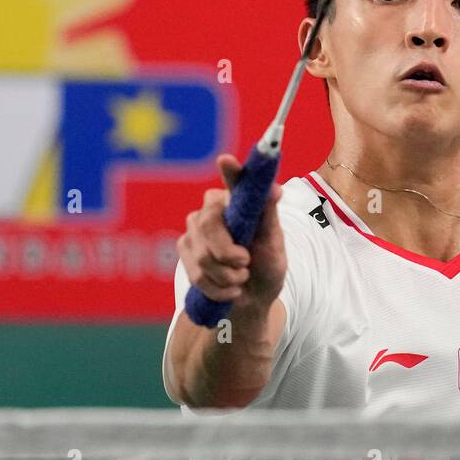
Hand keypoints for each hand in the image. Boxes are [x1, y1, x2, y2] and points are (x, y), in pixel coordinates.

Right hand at [176, 154, 286, 311]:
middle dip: (228, 253)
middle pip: (209, 224)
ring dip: (227, 276)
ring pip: (202, 255)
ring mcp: (195, 227)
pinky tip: (229, 289)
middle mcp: (213, 207)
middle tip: (245, 264)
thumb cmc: (267, 266)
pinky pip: (196, 273)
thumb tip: (275, 189)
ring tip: (241, 277)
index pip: (235, 180)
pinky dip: (217, 288)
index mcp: (239, 199)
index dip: (230, 171)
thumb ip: (268, 216)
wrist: (251, 299)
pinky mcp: (183, 248)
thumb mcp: (274, 244)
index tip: (226, 160)